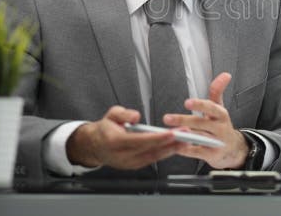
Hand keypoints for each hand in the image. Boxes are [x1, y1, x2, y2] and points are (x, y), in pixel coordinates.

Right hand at [66, 105, 183, 169]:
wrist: (95, 145)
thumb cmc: (105, 129)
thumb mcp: (112, 114)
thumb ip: (124, 114)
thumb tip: (135, 116)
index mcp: (115, 142)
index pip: (140, 140)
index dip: (158, 138)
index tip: (172, 133)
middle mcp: (122, 156)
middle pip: (150, 150)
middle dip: (170, 143)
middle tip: (186, 136)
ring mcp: (128, 163)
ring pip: (153, 157)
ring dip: (171, 150)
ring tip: (186, 141)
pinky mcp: (134, 166)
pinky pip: (152, 160)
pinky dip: (164, 154)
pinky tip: (175, 148)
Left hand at [163, 72, 248, 168]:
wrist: (233, 149)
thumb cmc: (222, 127)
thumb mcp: (220, 109)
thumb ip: (217, 92)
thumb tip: (225, 75)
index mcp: (221, 115)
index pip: (211, 108)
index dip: (199, 105)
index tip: (187, 102)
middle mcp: (220, 128)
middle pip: (201, 123)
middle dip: (183, 120)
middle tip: (168, 118)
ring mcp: (216, 142)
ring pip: (199, 137)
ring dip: (184, 135)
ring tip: (172, 132)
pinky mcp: (212, 155)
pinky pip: (197, 152)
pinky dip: (186, 149)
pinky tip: (177, 146)